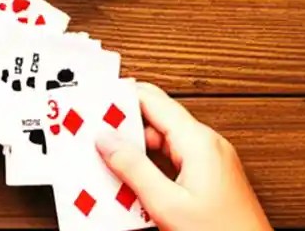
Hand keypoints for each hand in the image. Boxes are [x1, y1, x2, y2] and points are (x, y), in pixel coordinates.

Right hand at [98, 83, 270, 230]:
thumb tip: (108, 140)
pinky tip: (133, 187)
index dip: (121, 99)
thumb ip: (134, 169)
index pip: (153, 100)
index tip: (95, 106)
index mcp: (199, 141)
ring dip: (135, 155)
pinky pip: (173, 164)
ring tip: (108, 168)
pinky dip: (151, 170)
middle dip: (124, 131)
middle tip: (94, 140)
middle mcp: (207, 145)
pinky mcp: (208, 180)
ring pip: (162, 145)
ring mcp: (209, 162)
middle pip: (156, 122)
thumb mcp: (167, 204)